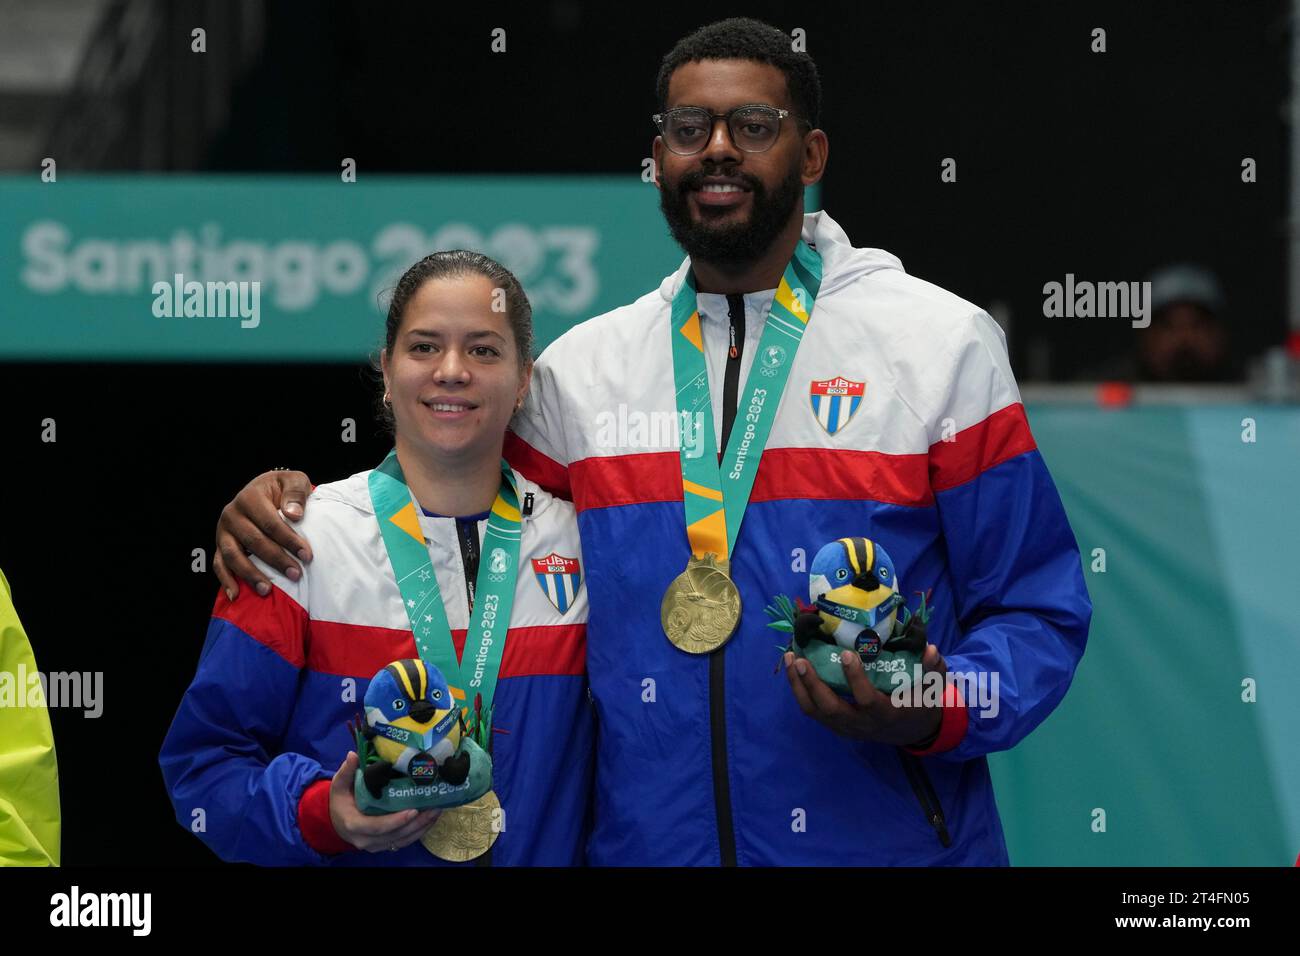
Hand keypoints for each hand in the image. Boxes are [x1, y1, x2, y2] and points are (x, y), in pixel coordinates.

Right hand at [214, 469, 313, 600]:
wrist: (263, 490)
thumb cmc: (282, 489)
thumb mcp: (293, 481)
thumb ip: (296, 494)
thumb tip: (293, 515)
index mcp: (249, 497)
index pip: (271, 523)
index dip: (289, 540)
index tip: (307, 555)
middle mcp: (232, 513)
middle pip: (254, 541)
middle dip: (276, 560)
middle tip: (296, 574)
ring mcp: (223, 530)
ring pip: (233, 555)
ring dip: (250, 574)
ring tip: (267, 590)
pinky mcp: (220, 544)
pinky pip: (219, 564)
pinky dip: (225, 580)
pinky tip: (236, 595)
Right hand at [327, 752, 441, 852]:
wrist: (335, 821)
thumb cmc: (339, 801)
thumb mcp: (339, 785)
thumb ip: (347, 771)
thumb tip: (352, 754)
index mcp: (354, 824)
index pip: (377, 826)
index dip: (396, 821)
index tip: (413, 811)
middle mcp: (365, 839)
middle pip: (395, 835)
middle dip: (416, 823)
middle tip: (434, 808)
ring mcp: (375, 845)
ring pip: (402, 841)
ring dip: (421, 828)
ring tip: (436, 812)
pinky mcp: (383, 846)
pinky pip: (403, 842)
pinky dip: (418, 833)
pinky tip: (430, 820)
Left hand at [784, 643, 947, 746]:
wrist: (911, 731)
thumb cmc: (921, 704)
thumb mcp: (932, 689)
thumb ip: (933, 670)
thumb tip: (931, 648)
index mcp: (887, 714)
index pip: (867, 701)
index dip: (855, 679)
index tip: (846, 653)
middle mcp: (862, 724)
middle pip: (831, 709)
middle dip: (813, 685)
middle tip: (802, 660)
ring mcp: (846, 726)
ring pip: (816, 711)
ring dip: (799, 686)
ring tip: (791, 659)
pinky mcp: (835, 724)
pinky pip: (812, 710)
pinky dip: (800, 690)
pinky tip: (794, 668)